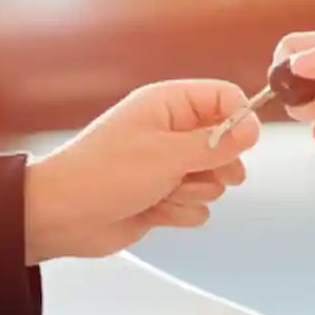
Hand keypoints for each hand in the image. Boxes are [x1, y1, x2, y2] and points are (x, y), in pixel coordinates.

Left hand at [23, 80, 258, 263]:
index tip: (242, 145)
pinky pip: (197, 205)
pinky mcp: (165, 196)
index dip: (239, 119)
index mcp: (169, 104)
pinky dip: (181, 212)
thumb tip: (254, 130)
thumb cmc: (104, 174)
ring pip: (214, 179)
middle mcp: (172, 131)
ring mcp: (169, 165)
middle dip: (219, 164)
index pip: (224, 97)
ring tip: (163, 192)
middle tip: (202, 172)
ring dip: (195, 192)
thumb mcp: (167, 154)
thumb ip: (216, 143)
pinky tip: (154, 209)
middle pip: (226, 142)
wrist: (61, 216)